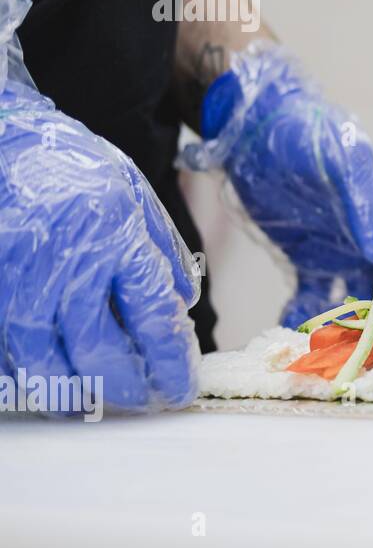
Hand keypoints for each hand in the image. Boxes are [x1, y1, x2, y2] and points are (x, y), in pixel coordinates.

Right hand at [1, 0, 200, 411]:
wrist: (8, 143)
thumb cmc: (75, 168)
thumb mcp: (134, 196)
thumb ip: (160, 251)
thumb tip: (179, 305)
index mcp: (118, 237)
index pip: (153, 315)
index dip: (168, 360)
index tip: (180, 385)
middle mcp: (70, 263)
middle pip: (100, 348)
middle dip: (126, 384)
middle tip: (143, 400)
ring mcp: (22, 278)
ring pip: (47, 359)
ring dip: (75, 391)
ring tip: (97, 404)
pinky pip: (10, 346)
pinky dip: (30, 371)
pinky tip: (48, 382)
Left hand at [179, 43, 372, 327]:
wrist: (255, 125)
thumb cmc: (313, 134)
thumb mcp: (348, 161)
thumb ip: (368, 205)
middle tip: (371, 351)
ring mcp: (343, 252)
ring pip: (356, 304)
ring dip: (347, 328)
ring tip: (328, 348)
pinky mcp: (309, 259)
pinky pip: (315, 299)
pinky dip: (307, 317)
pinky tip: (292, 328)